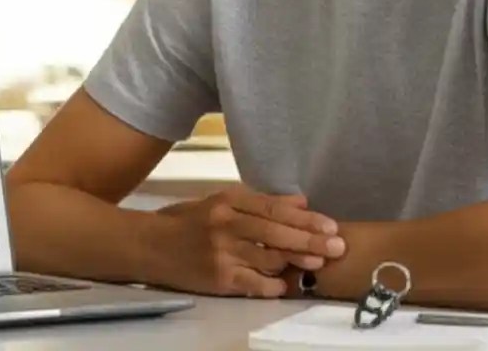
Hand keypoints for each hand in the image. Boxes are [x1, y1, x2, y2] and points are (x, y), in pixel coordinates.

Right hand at [150, 184, 345, 297]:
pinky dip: (272, 285)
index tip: (330, 225)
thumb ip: (260, 203)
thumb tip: (301, 202)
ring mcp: (222, 253)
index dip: (305, 218)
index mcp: (228, 202)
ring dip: (296, 262)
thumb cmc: (188, 222)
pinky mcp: (217, 279)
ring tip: (318, 264)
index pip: (274, 209)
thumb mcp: (221, 202)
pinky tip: (285, 285)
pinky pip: (253, 284)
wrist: (150, 245)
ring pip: (268, 259)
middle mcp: (226, 225)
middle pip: (276, 234)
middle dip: (310, 240)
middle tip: (337, 246)